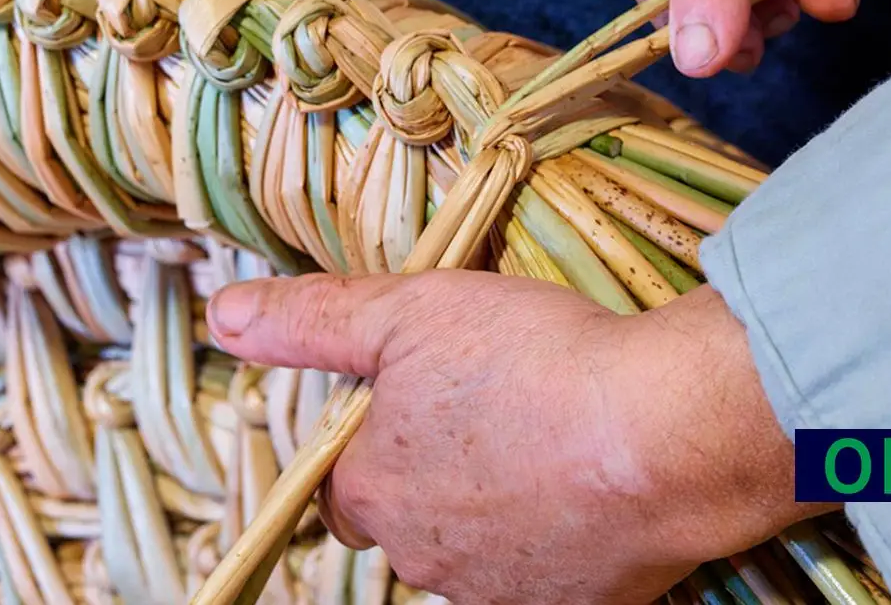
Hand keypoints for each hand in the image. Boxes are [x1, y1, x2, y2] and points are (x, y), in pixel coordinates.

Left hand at [208, 271, 829, 602]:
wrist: (665, 434)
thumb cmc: (532, 363)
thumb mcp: (408, 313)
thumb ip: (311, 321)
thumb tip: (224, 319)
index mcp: (373, 491)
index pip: (338, 490)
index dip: (369, 448)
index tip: (417, 409)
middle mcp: (423, 558)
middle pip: (409, 523)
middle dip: (435, 480)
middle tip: (495, 415)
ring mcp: (499, 593)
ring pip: (476, 553)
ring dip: (497, 511)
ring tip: (549, 444)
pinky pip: (549, 574)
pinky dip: (560, 540)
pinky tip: (589, 487)